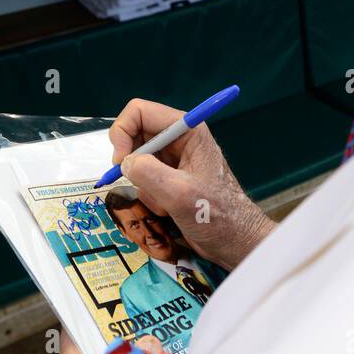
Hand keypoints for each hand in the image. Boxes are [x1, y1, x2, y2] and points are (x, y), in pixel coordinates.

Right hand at [109, 99, 274, 270]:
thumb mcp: (180, 194)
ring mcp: (174, 158)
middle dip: (131, 161)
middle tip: (136, 183)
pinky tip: (167, 208)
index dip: (123, 131)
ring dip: (142, 183)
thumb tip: (125, 162)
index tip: (120, 160)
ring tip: (164, 202)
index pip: (139, 111)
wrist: (232, 241)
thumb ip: (148, 173)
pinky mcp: (169, 177)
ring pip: (137, 159)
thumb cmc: (215, 215)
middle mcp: (179, 138)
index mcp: (187, 129)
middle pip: (135, 134)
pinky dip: (148, 195)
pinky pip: (143, 178)